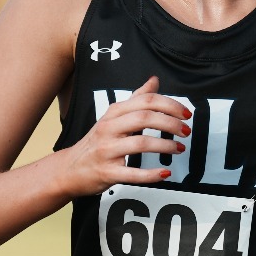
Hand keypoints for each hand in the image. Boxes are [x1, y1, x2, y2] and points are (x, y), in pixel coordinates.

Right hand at [53, 75, 189, 199]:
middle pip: (144, 118)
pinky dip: (151, 174)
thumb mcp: (113, 117)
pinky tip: (165, 173)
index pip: (145, 101)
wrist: (69, 169)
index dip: (169, 104)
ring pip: (140, 144)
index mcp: (113, 113)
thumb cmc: (96, 142)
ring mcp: (107, 150)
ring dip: (165, 146)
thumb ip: (136, 99)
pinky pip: (132, 174)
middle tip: (186, 131)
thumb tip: (154, 81)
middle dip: (170, 123)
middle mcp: (109, 128)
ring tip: (179, 149)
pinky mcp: (107, 172)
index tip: (185, 113)